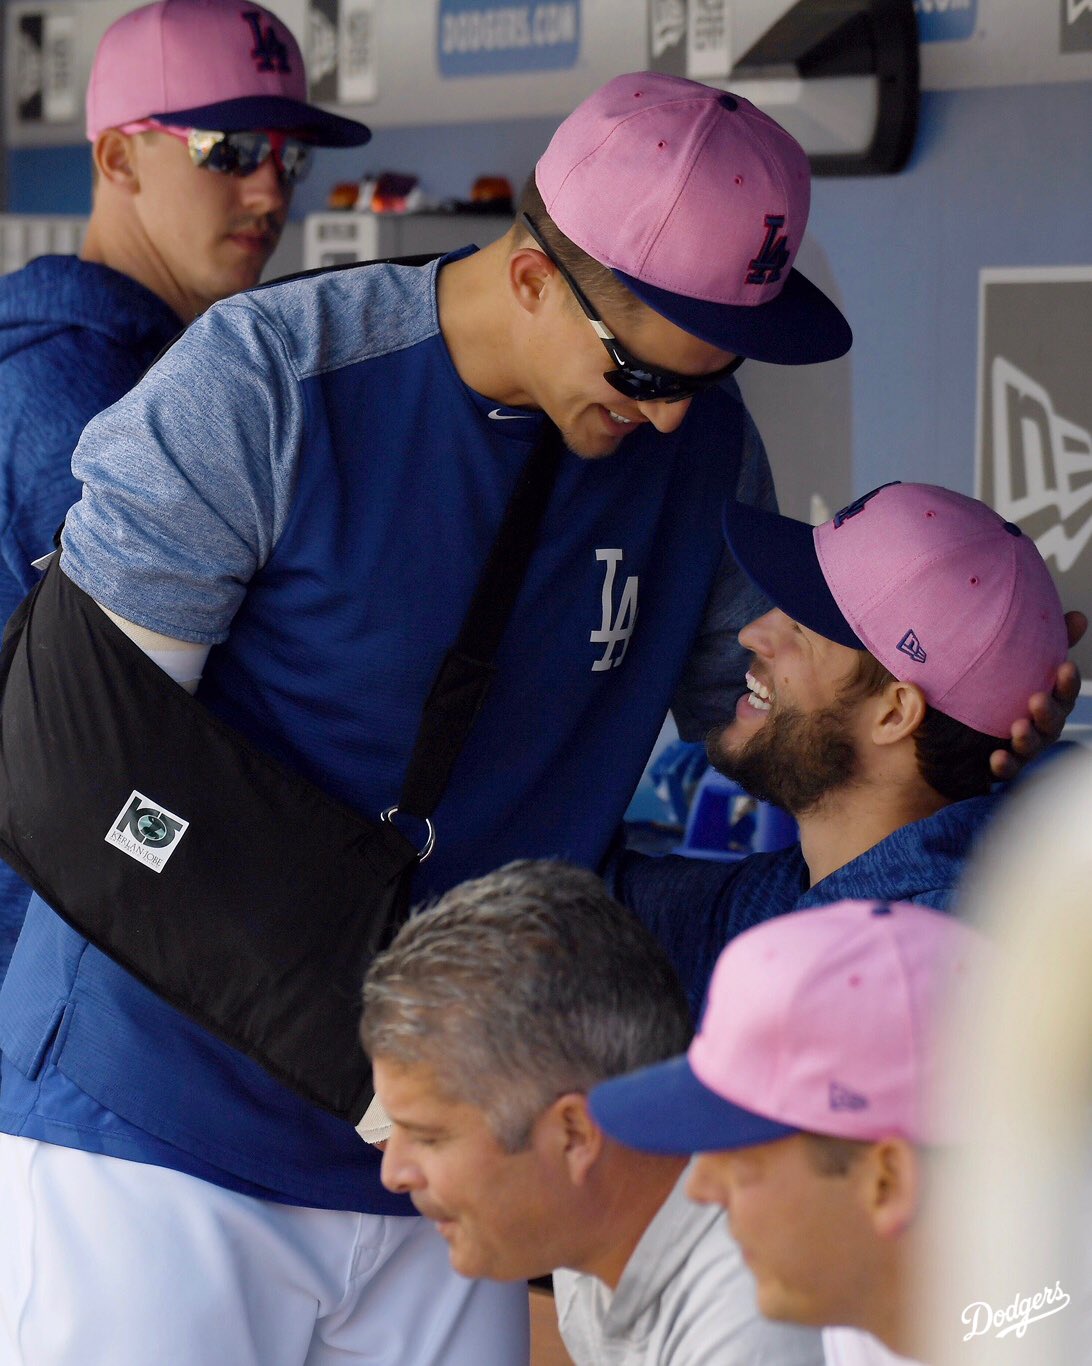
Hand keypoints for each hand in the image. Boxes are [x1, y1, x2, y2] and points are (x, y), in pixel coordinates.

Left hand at [990, 610, 1086, 780]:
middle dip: (1048, 711)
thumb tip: (1080, 616)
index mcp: (1047, 698)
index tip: (1064, 666)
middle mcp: (1039, 724)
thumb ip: (1045, 639)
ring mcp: (1022, 747)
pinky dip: (1005, 764)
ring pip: (1032, 746)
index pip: (1064, 691)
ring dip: (1029, 737)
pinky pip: (1007, 769)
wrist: (957, 725)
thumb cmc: (999, 686)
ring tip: (1018, 727)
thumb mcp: (1017, 661)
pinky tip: (996, 757)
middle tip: (1037, 699)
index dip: (1067, 681)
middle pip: (1052, 721)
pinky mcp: (1002, 764)